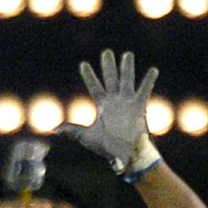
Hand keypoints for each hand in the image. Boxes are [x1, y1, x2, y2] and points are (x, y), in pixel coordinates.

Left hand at [68, 51, 159, 179]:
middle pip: (110, 79)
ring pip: (126, 80)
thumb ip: (72, 130)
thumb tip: (53, 131)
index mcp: (103, 106)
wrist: (125, 155)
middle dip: (108, 66)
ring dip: (126, 67)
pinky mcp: (139, 107)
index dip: (89, 76)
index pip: (94, 87)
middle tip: (106, 52)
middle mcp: (115, 101)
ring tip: (127, 54)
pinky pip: (144, 91)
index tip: (84, 64)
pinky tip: (153, 70)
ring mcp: (127, 102)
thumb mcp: (86, 137)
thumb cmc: (107, 148)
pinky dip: (148, 81)